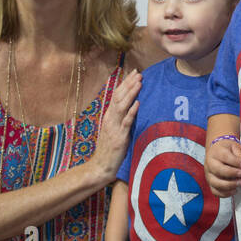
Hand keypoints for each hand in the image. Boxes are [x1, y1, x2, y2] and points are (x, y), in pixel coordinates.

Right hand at [91, 70, 141, 184]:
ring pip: (122, 106)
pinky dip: (132, 112)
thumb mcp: (114, 130)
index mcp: (109, 116)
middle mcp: (110, 119)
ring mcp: (114, 128)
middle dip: (129, 84)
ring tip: (139, 82)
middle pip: (118, 97)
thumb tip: (131, 106)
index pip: (116, 95)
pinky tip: (138, 103)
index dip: (125, 83)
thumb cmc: (110, 150)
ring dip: (131, 93)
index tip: (134, 72)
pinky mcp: (119, 138)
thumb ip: (120, 118)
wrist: (100, 167)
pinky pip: (126, 122)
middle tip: (138, 73)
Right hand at [205, 137, 240, 196]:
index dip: (235, 161)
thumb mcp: (234, 147)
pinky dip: (224, 193)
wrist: (216, 150)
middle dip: (232, 173)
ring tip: (239, 183)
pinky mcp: (210, 183)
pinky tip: (233, 190)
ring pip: (216, 182)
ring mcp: (209, 174)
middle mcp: (210, 163)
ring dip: (229, 185)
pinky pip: (215, 191)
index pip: (224, 157)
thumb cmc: (226, 150)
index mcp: (216, 152)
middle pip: (218, 170)